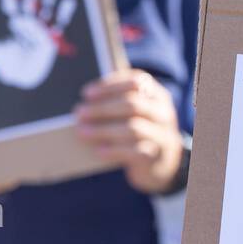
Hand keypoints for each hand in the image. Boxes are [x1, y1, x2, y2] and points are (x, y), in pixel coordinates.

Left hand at [0, 0, 76, 89]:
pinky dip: (65, 13)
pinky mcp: (52, 40)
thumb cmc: (5, 66)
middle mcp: (27, 23)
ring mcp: (41, 30)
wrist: (21, 83)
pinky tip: (69, 0)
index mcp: (12, 22)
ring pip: (45, 7)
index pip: (10, 0)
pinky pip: (60, 24)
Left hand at [75, 69, 183, 192]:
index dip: (111, 86)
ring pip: (133, 128)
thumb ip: (117, 102)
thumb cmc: (140, 129)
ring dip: (103, 130)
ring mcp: (162, 135)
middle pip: (132, 105)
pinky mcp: (156, 156)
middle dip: (103, 108)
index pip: (136, 82)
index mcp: (156, 95)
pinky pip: (134, 152)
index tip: (86, 93)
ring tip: (82, 132)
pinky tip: (99, 151)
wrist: (161, 161)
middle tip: (79, 112)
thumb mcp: (134, 113)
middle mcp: (163, 113)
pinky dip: (114, 151)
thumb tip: (85, 103)